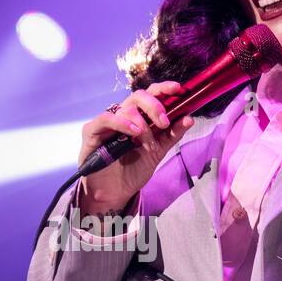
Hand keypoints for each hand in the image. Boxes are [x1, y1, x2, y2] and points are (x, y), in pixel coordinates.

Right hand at [77, 80, 194, 210]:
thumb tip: (189, 118)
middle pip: (139, 96)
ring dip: (141, 124)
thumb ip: (172, 135)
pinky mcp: (92, 130)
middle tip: (163, 122)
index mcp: (140, 116)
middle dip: (154, 106)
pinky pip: (106, 119)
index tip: (178, 89)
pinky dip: (121, 123)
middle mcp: (124, 115)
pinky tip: (132, 132)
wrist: (115, 191)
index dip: (164, 88)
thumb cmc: (134, 169)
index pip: (151, 94)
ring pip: (125, 108)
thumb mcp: (158, 151)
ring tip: (147, 142)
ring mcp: (108, 122)